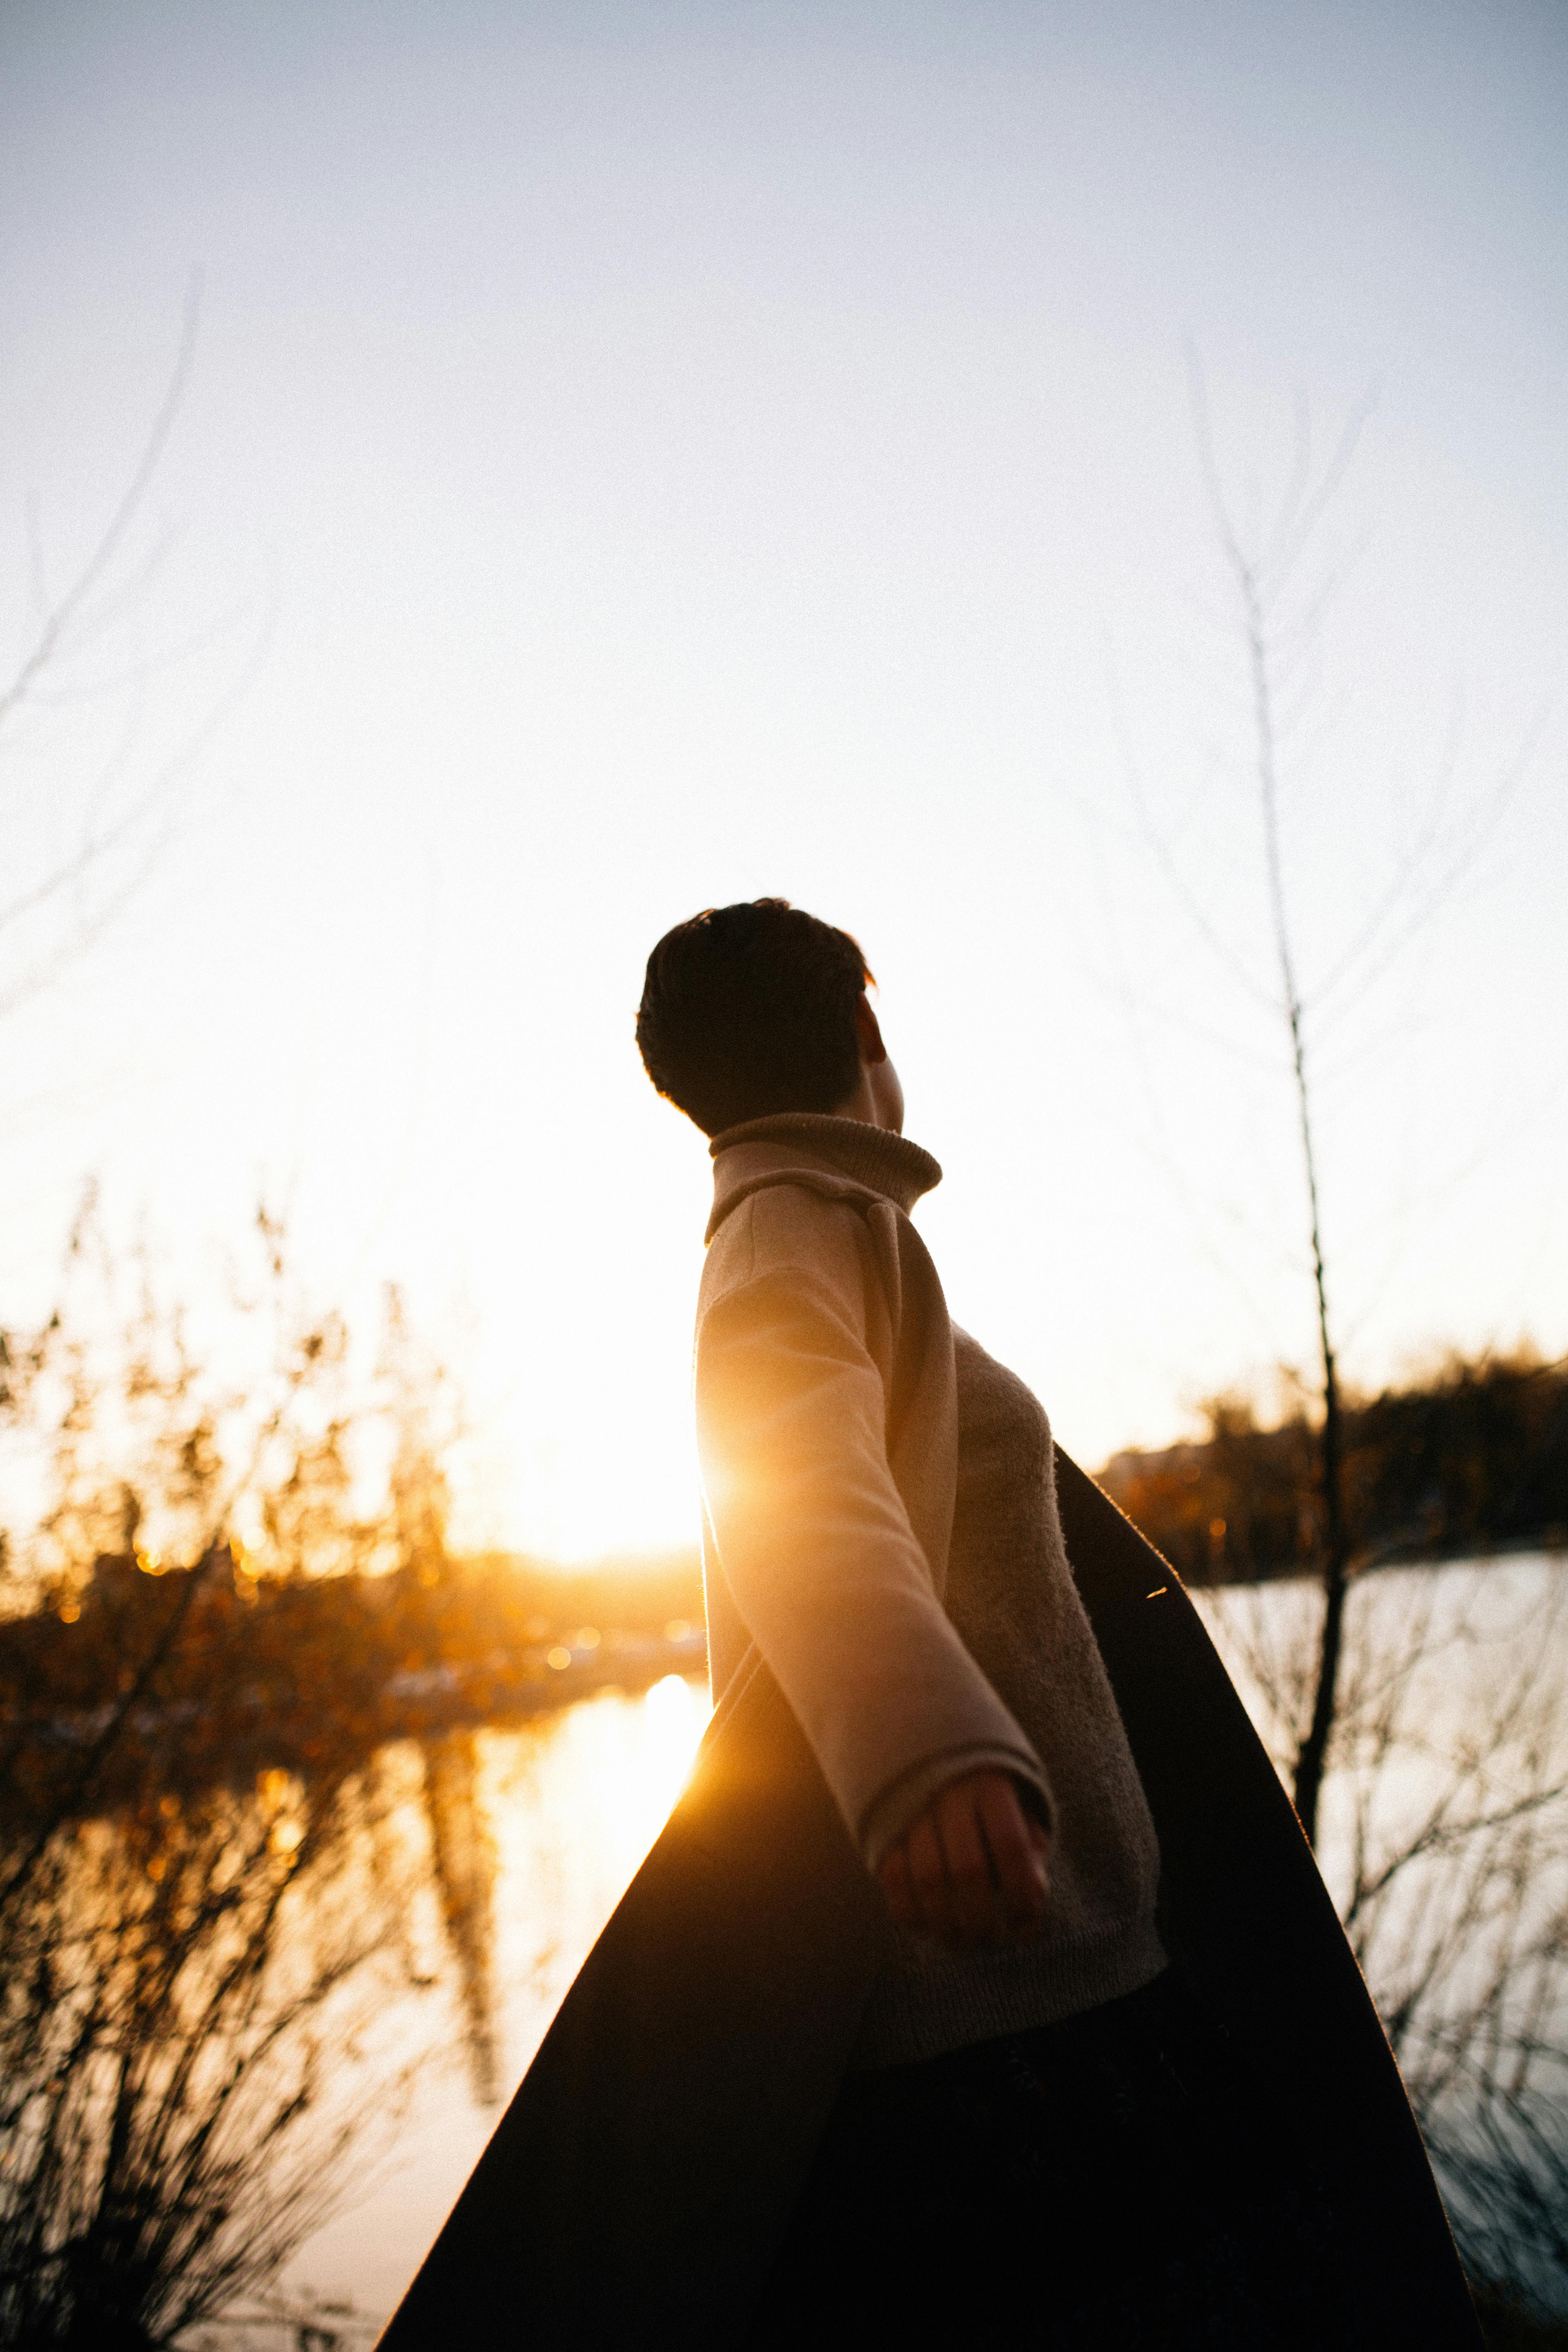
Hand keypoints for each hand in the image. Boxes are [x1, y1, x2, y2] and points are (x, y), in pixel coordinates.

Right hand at [877, 1769, 1050, 1949]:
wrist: (922, 1752)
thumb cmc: (985, 1796)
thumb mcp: (1017, 1809)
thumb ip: (1030, 1851)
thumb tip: (1032, 1907)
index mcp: (990, 1783)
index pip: (1010, 1845)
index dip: (1021, 1894)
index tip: (1025, 1929)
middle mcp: (949, 1792)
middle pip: (968, 1869)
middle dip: (982, 1919)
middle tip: (990, 1941)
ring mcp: (911, 1809)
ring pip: (928, 1880)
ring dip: (947, 1925)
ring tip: (962, 1943)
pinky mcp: (883, 1827)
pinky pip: (893, 1880)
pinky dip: (911, 1914)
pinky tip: (929, 1930)